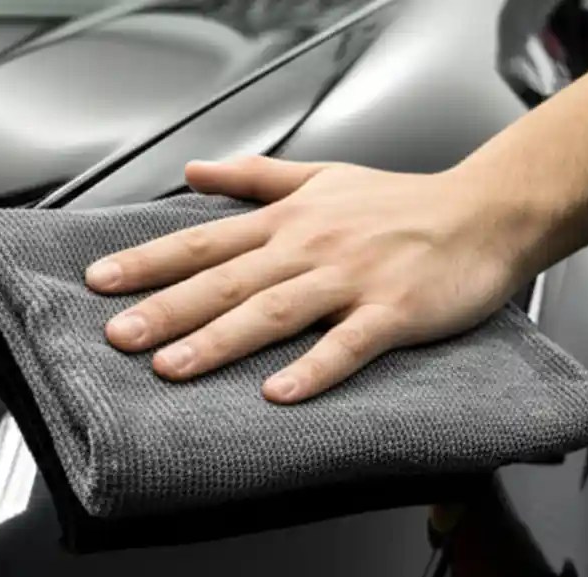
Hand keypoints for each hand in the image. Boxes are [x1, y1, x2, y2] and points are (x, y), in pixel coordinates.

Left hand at [83, 156, 543, 403]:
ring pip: (274, 312)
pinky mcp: (394, 311)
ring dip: (220, 341)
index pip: (204, 241)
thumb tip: (194, 171)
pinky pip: (348, 345)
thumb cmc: (403, 201)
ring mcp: (351, 280)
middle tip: (117, 337)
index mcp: (289, 221)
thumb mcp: (323, 175)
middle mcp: (310, 248)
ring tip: (173, 368)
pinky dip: (314, 368)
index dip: (150, 262)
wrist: (486, 210)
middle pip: (226, 281)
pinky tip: (278, 394)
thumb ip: (254, 177)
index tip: (101, 282)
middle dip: (166, 309)